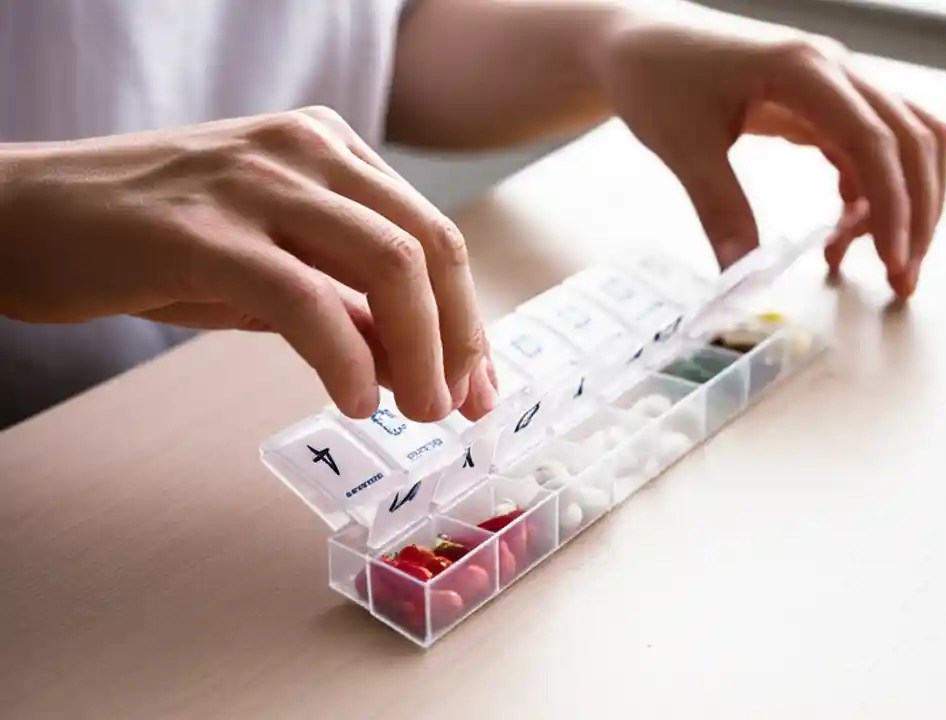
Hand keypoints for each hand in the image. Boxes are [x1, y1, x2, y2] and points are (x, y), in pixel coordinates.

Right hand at [0, 106, 496, 421]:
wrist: (20, 217)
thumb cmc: (149, 244)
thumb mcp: (268, 268)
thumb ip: (347, 305)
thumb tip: (423, 367)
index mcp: (327, 147)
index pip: (431, 233)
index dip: (467, 318)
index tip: (479, 385)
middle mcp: (303, 151)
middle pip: (429, 245)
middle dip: (460, 338)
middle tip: (460, 408)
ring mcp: (254, 186)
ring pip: (388, 263)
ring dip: (422, 351)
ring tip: (420, 411)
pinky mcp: (202, 233)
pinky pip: (306, 298)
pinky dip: (347, 356)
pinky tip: (356, 399)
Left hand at [594, 11, 945, 296]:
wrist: (638, 40)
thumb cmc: (656, 74)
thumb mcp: (683, 147)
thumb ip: (720, 210)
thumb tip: (743, 276)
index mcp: (803, 67)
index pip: (874, 139)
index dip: (893, 203)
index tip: (892, 260)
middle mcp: (833, 68)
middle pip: (910, 139)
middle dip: (917, 211)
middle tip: (903, 277)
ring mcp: (834, 83)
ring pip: (904, 141)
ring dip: (906, 201)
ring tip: (882, 262)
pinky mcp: (824, 102)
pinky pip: (871, 147)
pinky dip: (872, 192)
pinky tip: (842, 232)